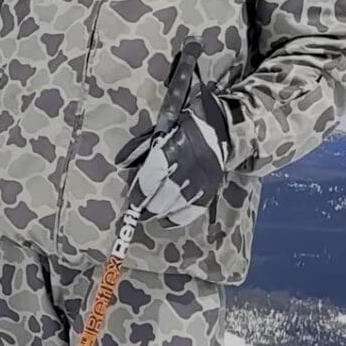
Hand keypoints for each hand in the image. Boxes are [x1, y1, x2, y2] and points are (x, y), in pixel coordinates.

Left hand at [125, 49, 233, 228]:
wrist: (223, 125)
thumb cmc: (186, 124)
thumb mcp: (164, 127)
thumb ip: (143, 146)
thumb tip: (121, 163)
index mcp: (178, 144)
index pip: (157, 171)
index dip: (143, 189)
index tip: (133, 200)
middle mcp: (193, 162)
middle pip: (168, 191)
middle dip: (151, 205)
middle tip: (139, 212)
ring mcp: (205, 176)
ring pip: (182, 202)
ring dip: (163, 212)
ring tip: (150, 216)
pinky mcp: (213, 185)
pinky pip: (196, 207)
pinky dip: (181, 217)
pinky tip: (168, 220)